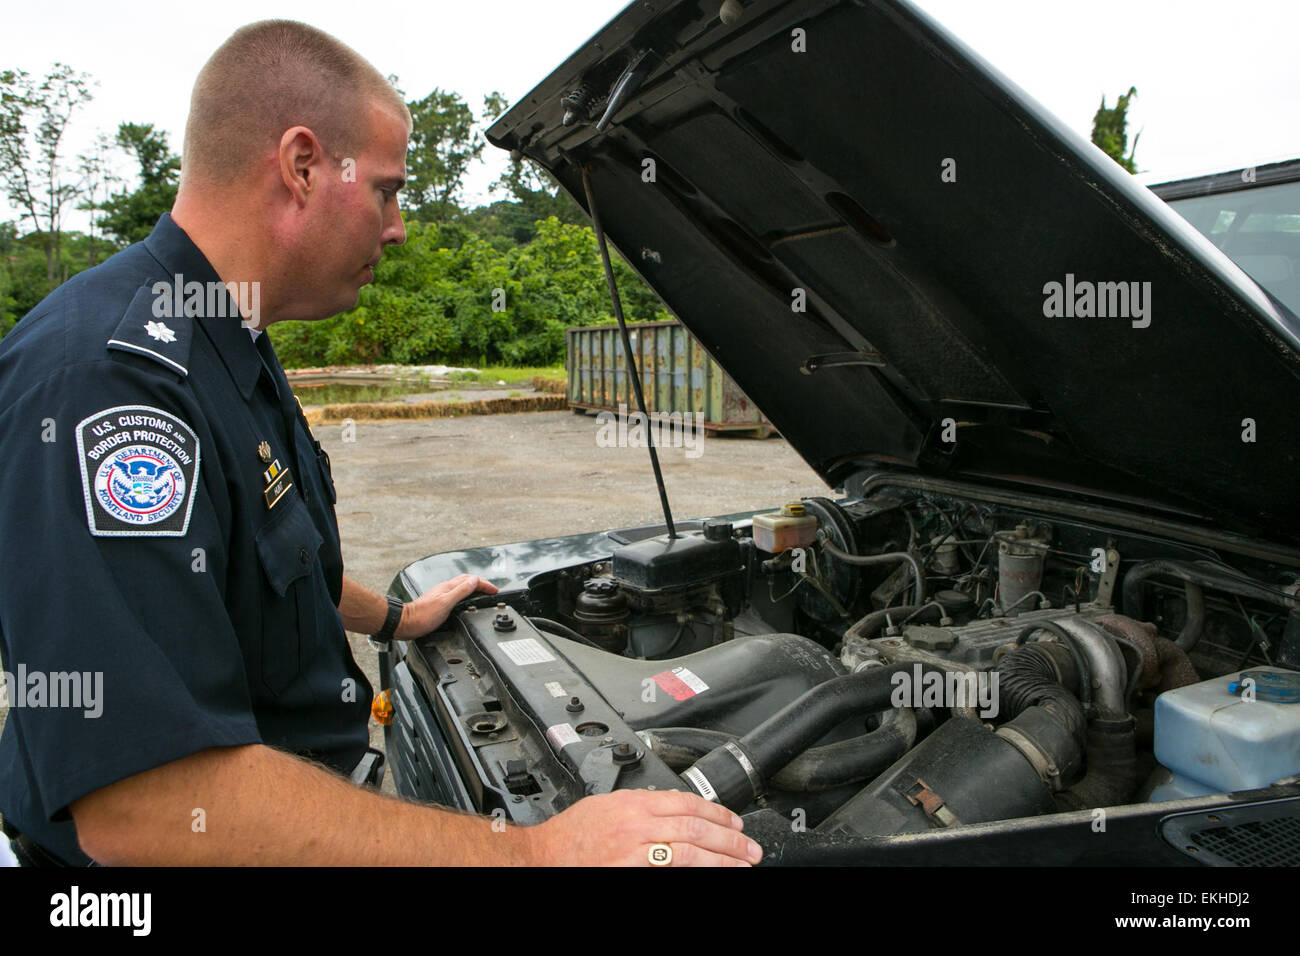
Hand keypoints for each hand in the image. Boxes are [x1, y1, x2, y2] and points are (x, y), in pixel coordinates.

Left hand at [396, 574, 497, 638]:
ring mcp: (441, 596)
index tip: (494, 590)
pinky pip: (456, 596)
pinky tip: (464, 603)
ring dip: (473, 589)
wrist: (406, 624)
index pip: (471, 580)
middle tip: (491, 590)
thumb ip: (461, 591)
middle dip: (481, 584)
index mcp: (448, 587)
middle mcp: (445, 589)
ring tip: (481, 594)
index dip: (485, 584)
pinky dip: (465, 597)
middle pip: (467, 581)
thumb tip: (475, 581)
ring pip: (461, 588)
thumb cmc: (422, 616)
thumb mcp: (446, 603)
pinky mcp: (438, 604)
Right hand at [524, 789, 762, 866]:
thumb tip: (675, 807)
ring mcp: (634, 854)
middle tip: (750, 848)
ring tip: (741, 866)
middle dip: (729, 839)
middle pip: (696, 828)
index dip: (718, 812)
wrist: (543, 857)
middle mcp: (637, 826)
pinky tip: (710, 876)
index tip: (735, 822)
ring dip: (721, 860)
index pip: (688, 803)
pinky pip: (669, 873)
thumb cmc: (572, 834)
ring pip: (689, 853)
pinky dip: (693, 874)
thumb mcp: (608, 804)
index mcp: (634, 804)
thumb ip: (641, 804)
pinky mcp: (629, 874)